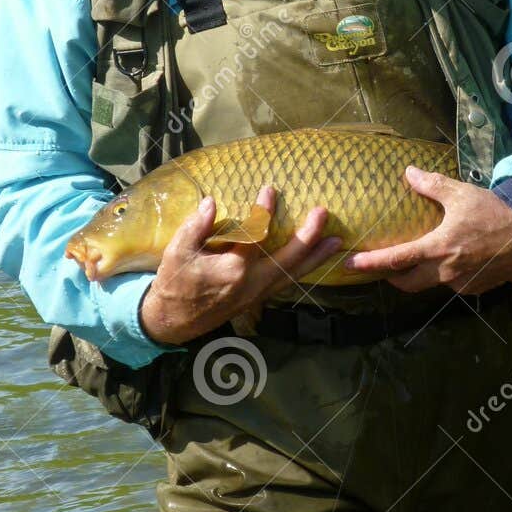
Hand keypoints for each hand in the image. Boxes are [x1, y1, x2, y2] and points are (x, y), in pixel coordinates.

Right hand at [139, 185, 340, 345]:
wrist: (174, 321)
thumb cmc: (174, 283)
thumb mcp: (177, 252)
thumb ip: (195, 227)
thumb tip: (211, 202)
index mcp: (233, 270)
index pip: (256, 236)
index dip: (264, 212)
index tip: (270, 190)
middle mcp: (252, 284)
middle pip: (289, 259)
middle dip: (308, 237)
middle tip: (323, 214)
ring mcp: (258, 294)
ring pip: (294, 275)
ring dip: (316, 258)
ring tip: (337, 242)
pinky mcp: (258, 299)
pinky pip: (287, 282)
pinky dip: (303, 271)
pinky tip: (315, 261)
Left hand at [343, 166, 511, 295]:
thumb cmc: (494, 213)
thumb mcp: (462, 194)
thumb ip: (431, 185)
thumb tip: (407, 172)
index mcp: (439, 247)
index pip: (397, 259)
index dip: (371, 263)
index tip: (350, 264)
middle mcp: (446, 271)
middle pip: (407, 283)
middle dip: (391, 277)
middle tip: (383, 266)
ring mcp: (460, 284)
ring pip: (430, 284)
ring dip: (421, 274)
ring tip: (422, 258)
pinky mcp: (473, 290)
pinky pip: (451, 285)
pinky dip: (445, 275)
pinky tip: (453, 260)